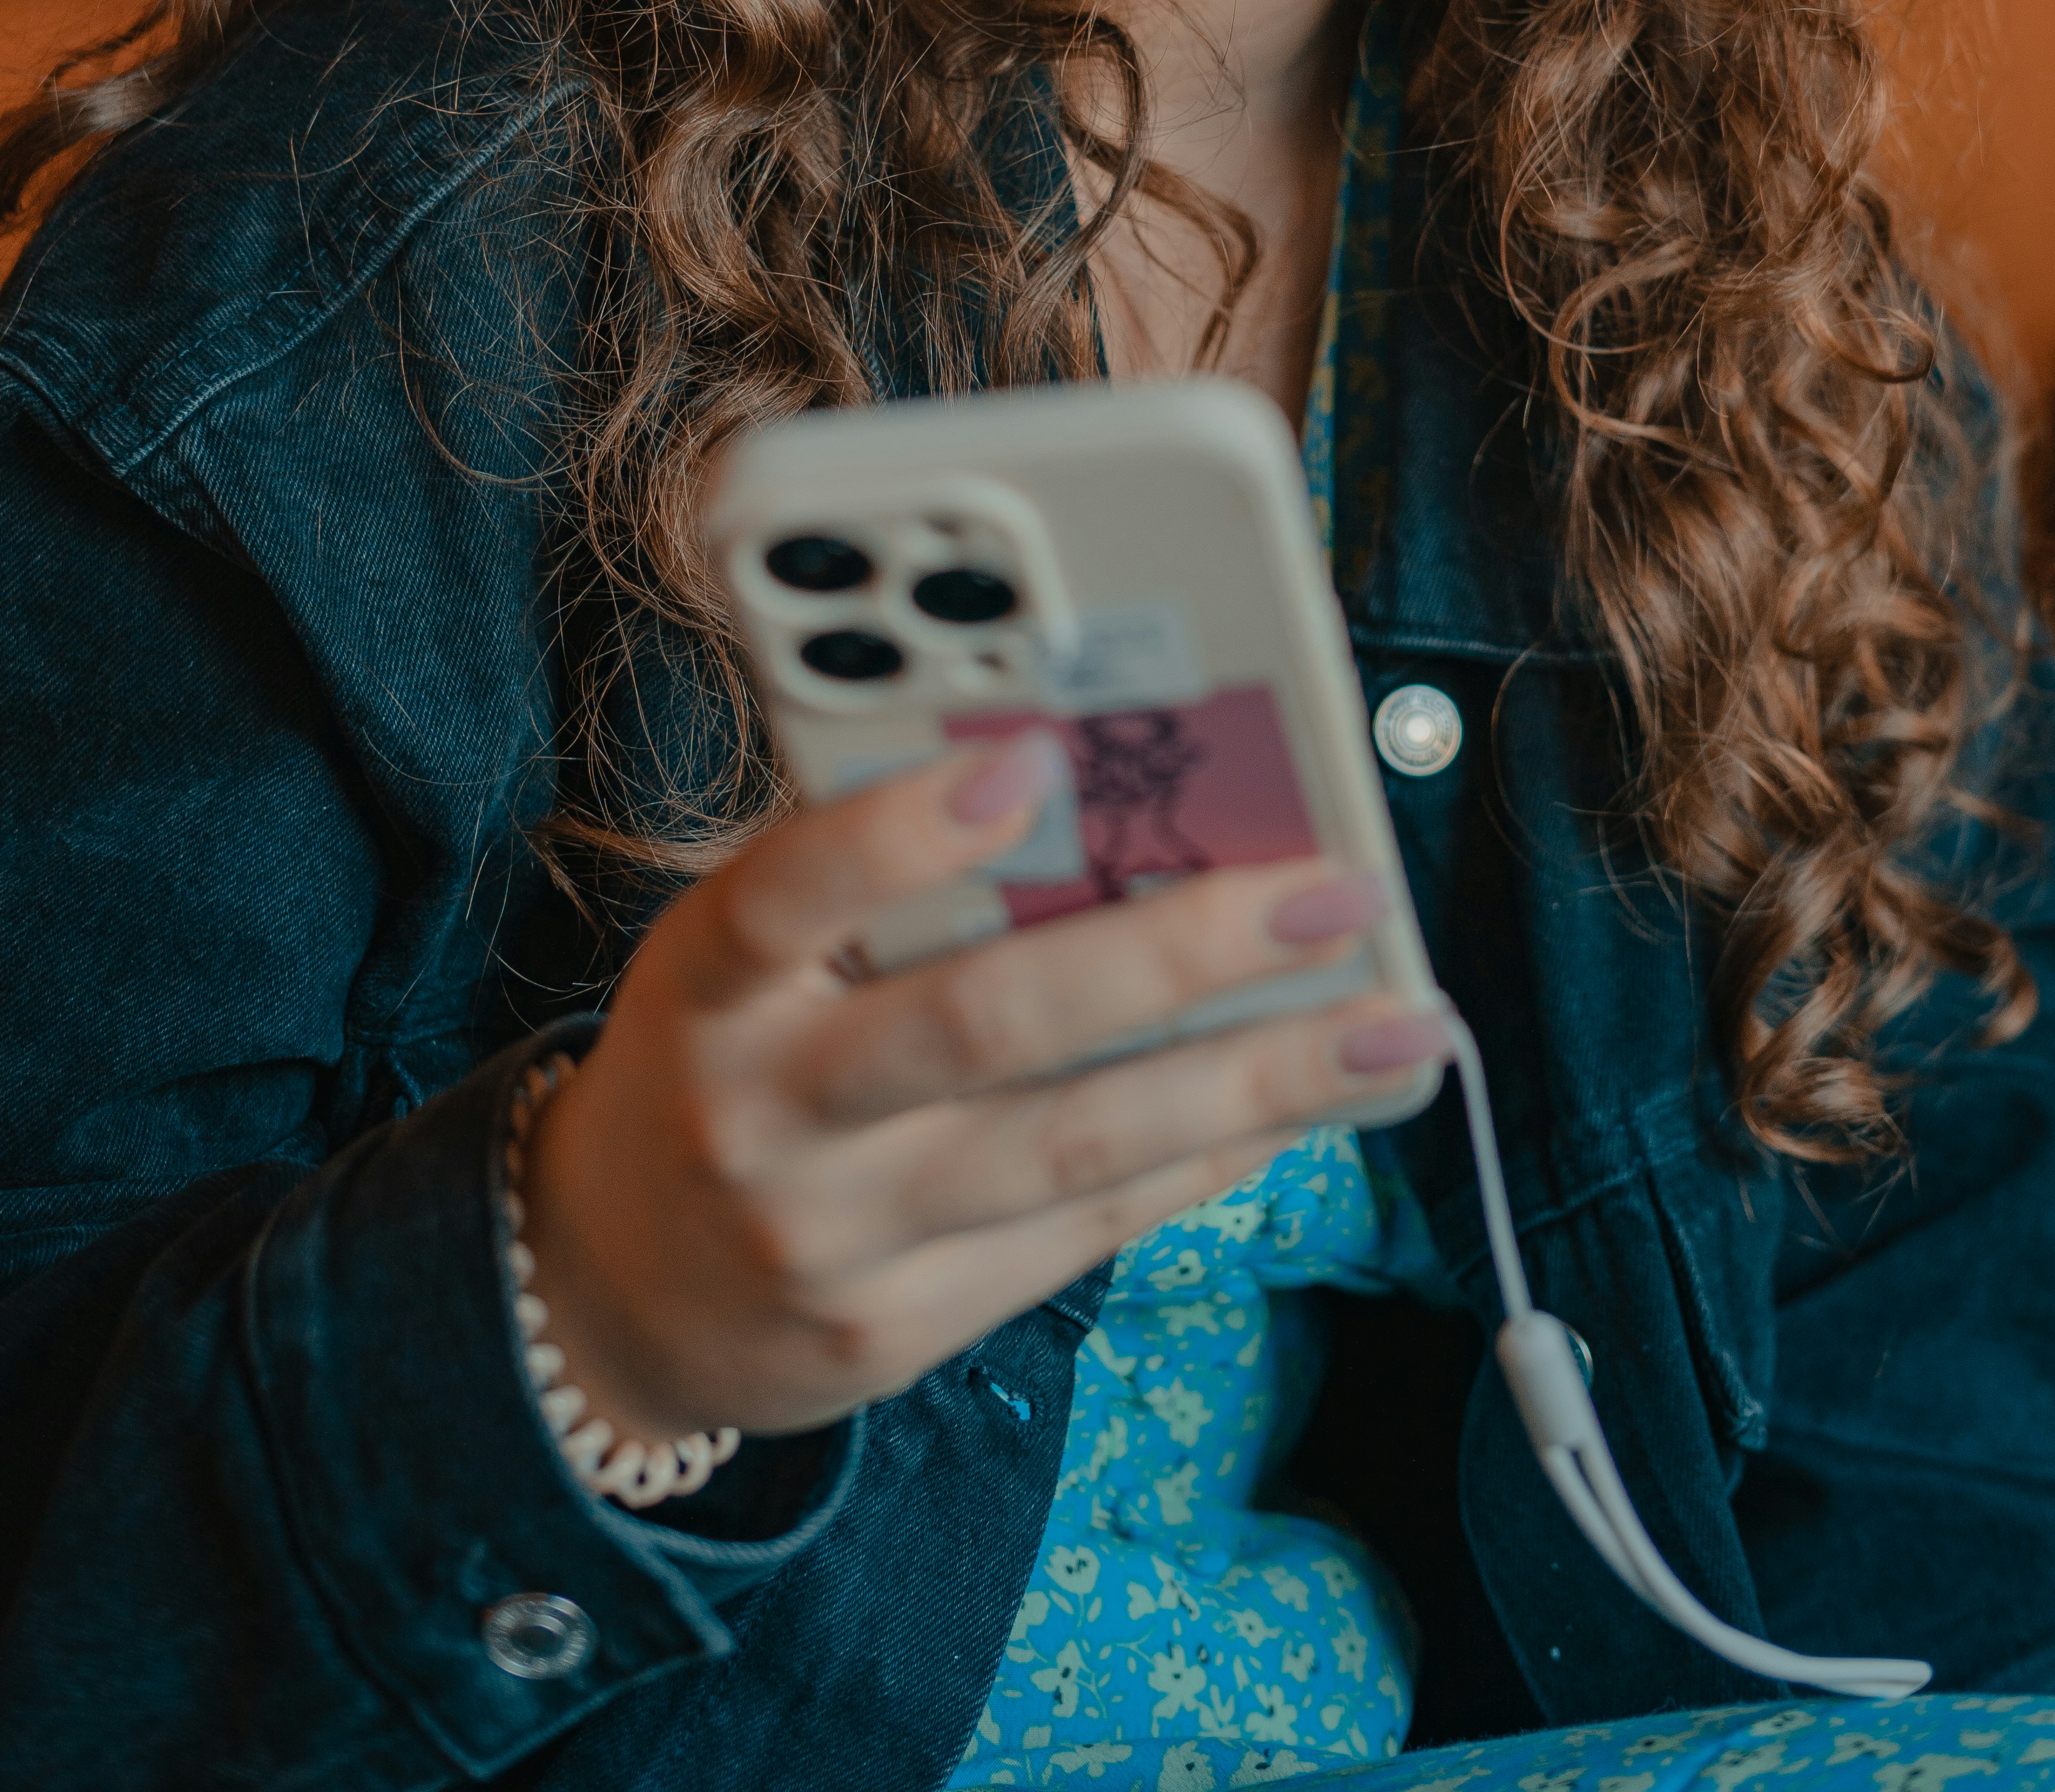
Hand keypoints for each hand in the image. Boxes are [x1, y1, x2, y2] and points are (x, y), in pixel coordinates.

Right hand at [520, 731, 1444, 1442]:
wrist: (616, 1295)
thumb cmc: (721, 1056)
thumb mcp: (741, 957)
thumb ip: (874, 884)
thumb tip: (1093, 785)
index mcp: (704, 985)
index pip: (788, 888)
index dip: (902, 831)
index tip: (1034, 762)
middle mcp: (758, 1116)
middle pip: (979, 1026)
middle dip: (1174, 952)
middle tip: (1329, 892)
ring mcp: (829, 1241)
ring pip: (1071, 1148)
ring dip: (1254, 1081)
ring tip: (1396, 1030)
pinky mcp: (894, 1334)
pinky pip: (1082, 1232)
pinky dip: (1208, 1160)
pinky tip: (1304, 1103)